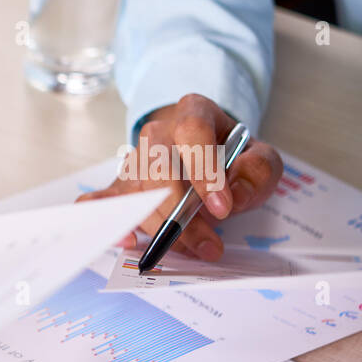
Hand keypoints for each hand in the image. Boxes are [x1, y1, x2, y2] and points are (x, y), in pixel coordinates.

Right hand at [78, 93, 282, 260]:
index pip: (192, 131)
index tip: (222, 207)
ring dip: (162, 226)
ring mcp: (134, 159)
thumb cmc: (233, 157)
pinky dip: (109, 220)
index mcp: (194, 113)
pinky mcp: (120, 186)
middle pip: (157, 167)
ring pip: (137, 192)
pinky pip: (100, 200)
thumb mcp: (260, 158)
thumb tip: (234, 196)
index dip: (204, 170)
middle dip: (179, 210)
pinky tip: (128, 240)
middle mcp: (158, 132)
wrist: (208, 156)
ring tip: (195, 248)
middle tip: (208, 244)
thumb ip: (257, 172)